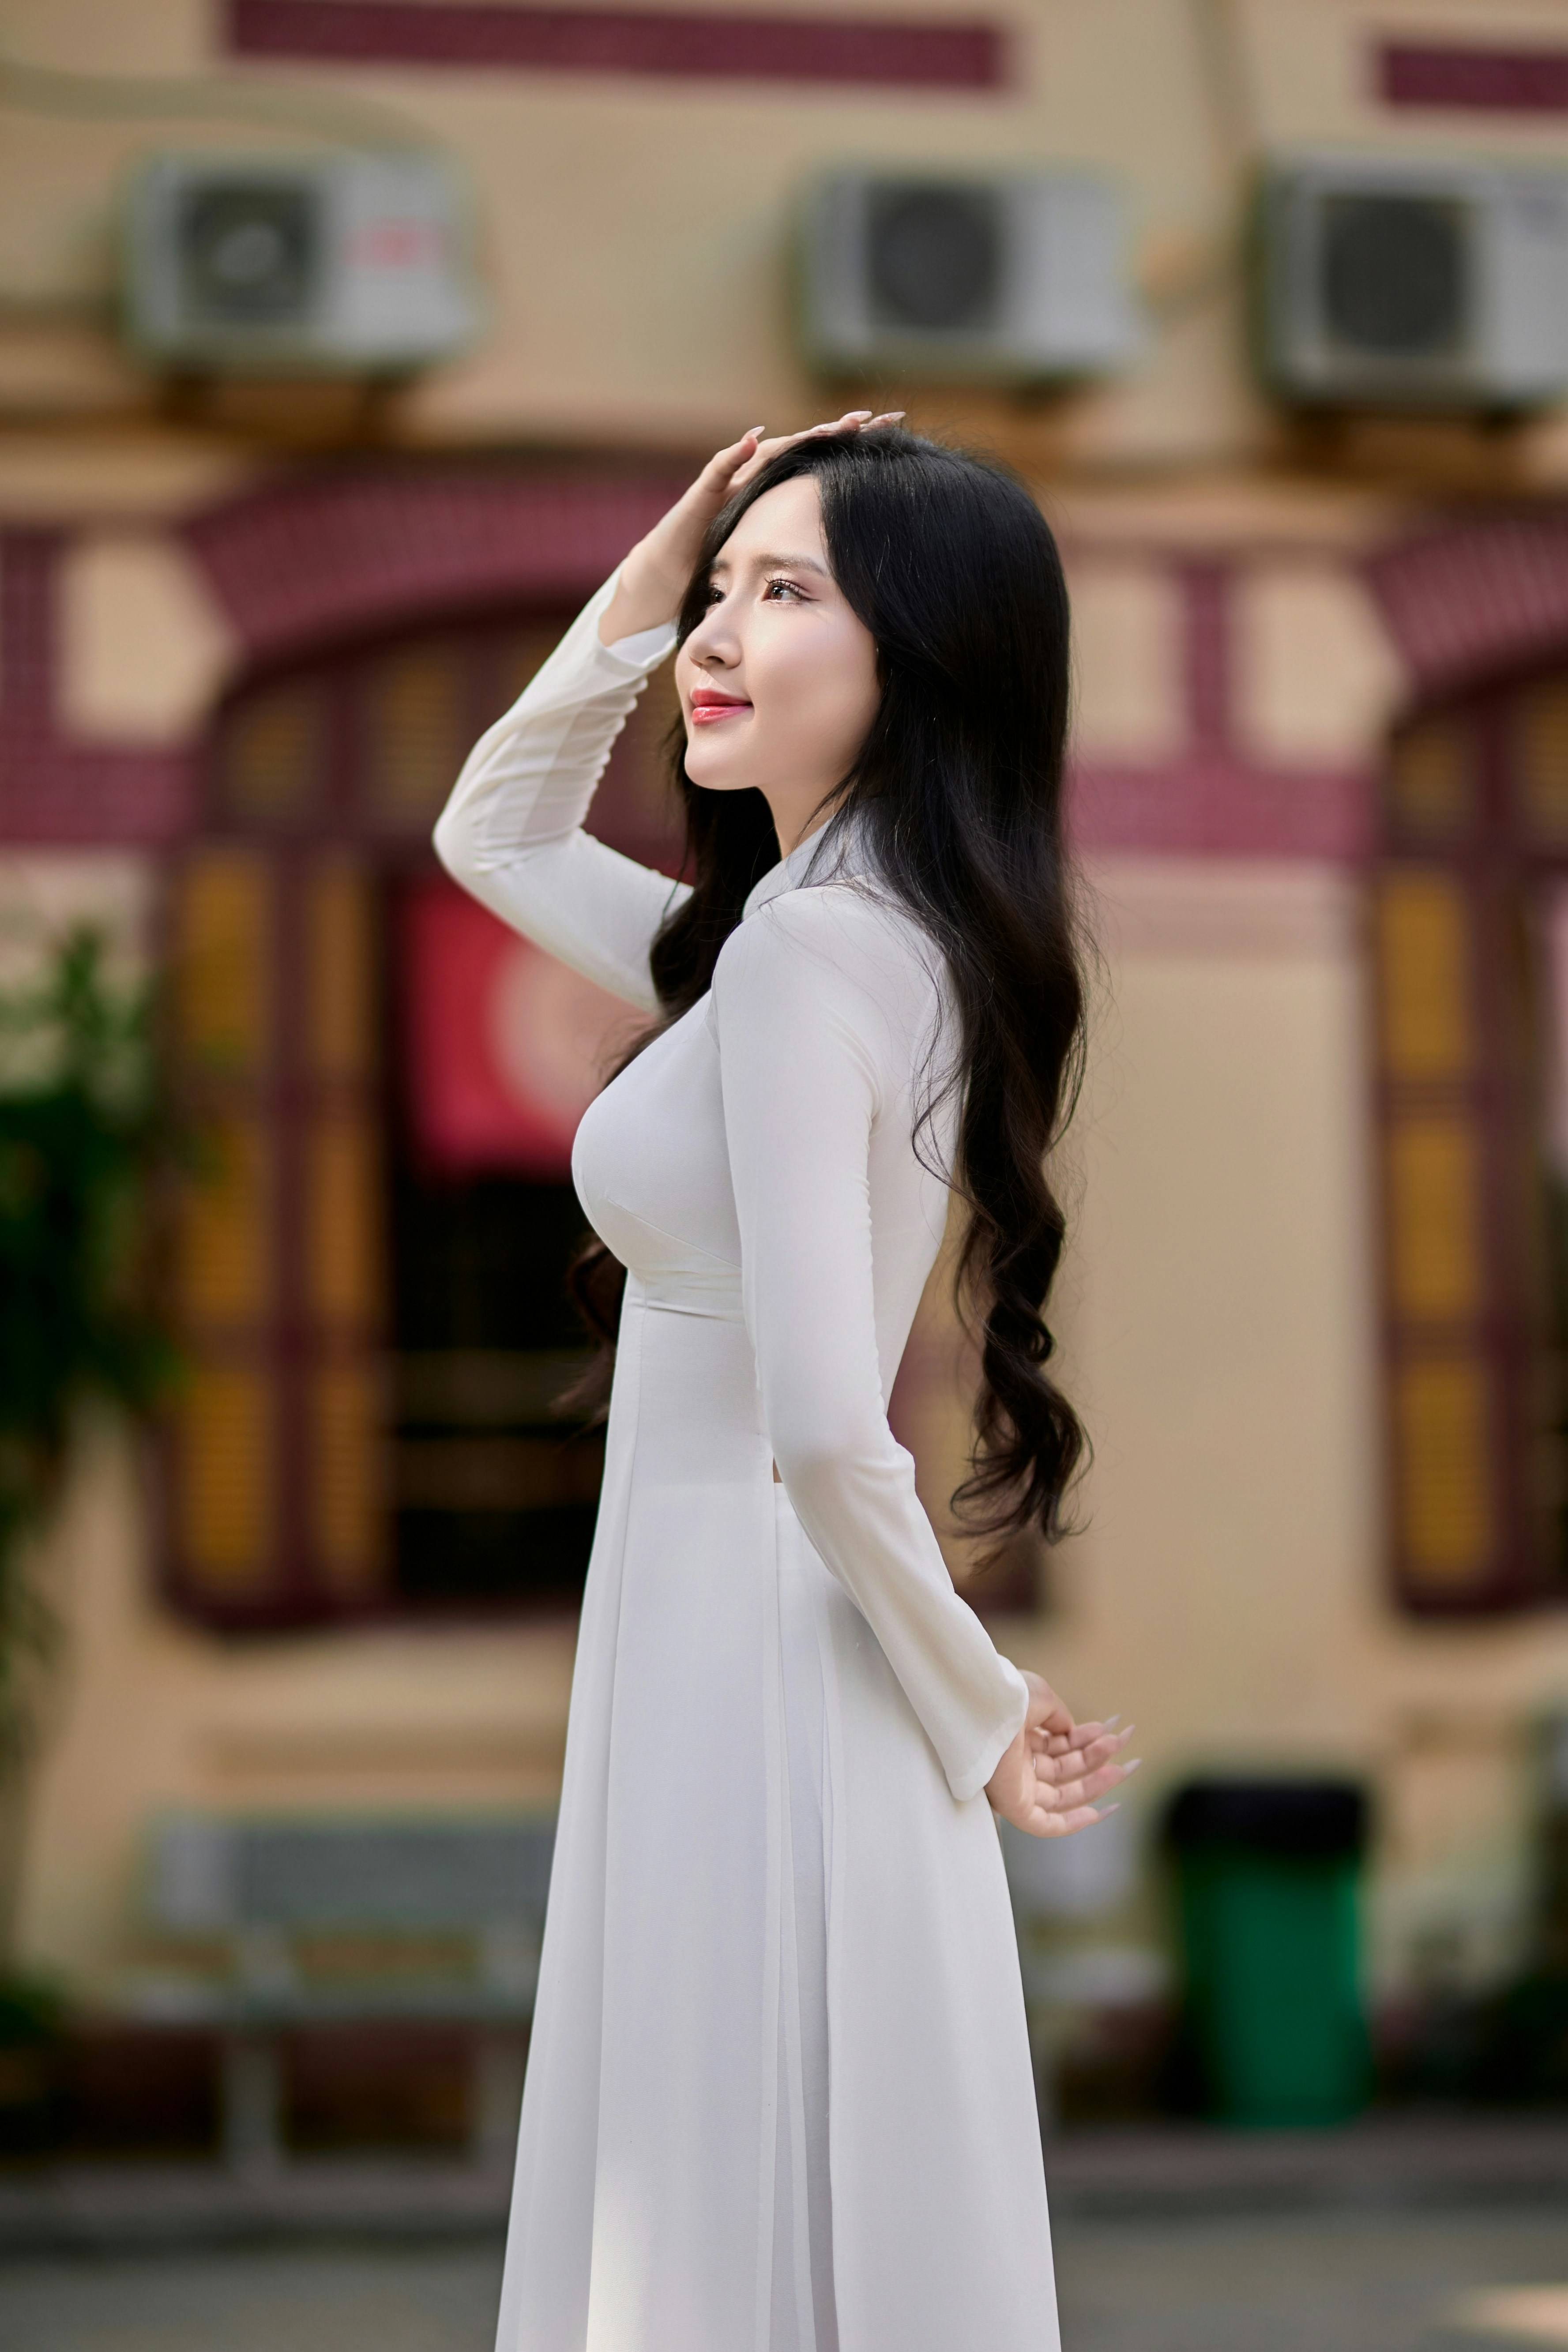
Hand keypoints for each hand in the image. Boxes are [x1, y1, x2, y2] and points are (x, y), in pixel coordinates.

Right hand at [598, 410, 903, 645]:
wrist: (667, 581)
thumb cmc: (720, 570)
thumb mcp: (773, 559)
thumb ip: (804, 551)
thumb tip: (857, 561)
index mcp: (776, 494)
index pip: (820, 464)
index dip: (854, 448)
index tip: (894, 433)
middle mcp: (755, 480)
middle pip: (802, 448)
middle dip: (837, 432)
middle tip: (873, 418)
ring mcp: (728, 484)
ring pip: (766, 452)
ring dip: (797, 438)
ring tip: (830, 428)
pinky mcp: (700, 497)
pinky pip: (717, 470)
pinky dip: (733, 454)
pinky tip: (752, 437)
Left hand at [985, 1671, 1136, 1838]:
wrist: (982, 1707)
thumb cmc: (1006, 1697)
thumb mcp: (1041, 1698)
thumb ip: (1059, 1717)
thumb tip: (1072, 1732)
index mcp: (1018, 1736)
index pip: (1058, 1746)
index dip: (1086, 1739)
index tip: (1110, 1730)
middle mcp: (1016, 1763)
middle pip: (1064, 1770)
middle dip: (1097, 1760)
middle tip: (1124, 1747)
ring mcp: (1015, 1785)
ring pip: (1061, 1795)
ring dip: (1095, 1784)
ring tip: (1124, 1768)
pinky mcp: (1013, 1805)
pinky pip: (1045, 1824)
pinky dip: (1072, 1822)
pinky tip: (1100, 1811)